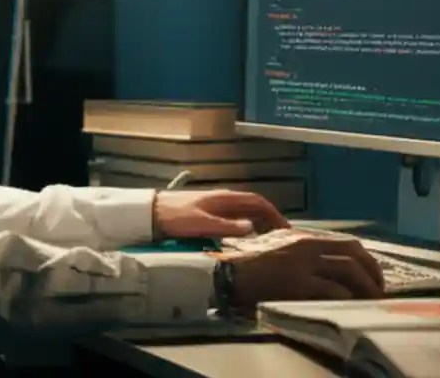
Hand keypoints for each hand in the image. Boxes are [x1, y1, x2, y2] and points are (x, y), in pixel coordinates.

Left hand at [152, 189, 290, 238]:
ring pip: (246, 213)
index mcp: (226, 199)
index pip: (258, 202)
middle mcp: (225, 200)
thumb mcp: (202, 224)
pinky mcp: (211, 214)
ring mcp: (218, 206)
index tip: (286, 228)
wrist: (153, 212)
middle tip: (282, 238)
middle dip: (270, 220)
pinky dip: (246, 227)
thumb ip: (226, 226)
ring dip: (260, 224)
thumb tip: (252, 228)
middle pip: (254, 208)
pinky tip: (246, 240)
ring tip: (269, 241)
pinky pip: (235, 219)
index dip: (274, 214)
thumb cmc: (176, 216)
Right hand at [222, 236, 384, 314]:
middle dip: (373, 274)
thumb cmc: (253, 262)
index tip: (374, 274)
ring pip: (346, 273)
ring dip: (364, 288)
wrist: (230, 273)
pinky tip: (349, 305)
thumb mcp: (282, 246)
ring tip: (371, 301)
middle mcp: (308, 247)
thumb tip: (327, 259)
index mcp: (306, 238)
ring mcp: (303, 266)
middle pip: (353, 256)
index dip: (368, 259)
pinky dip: (344, 298)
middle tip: (379, 290)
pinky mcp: (296, 284)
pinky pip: (329, 290)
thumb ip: (304, 249)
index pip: (348, 243)